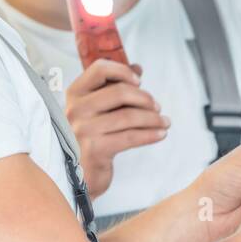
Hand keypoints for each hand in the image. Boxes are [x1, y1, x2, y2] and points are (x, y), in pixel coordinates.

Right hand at [64, 59, 168, 197]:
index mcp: (75, 93)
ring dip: (153, 118)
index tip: (139, 81)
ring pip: (129, 116)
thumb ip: (114, 86)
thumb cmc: (92, 135)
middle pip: (120, 92)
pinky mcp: (95, 149)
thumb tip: (137, 67)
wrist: (80, 173)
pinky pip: (131, 137)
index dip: (123, 71)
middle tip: (158, 106)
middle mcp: (76, 109)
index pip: (99, 69)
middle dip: (145, 98)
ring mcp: (83, 129)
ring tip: (165, 122)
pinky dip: (150, 134)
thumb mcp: (98, 108)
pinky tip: (161, 134)